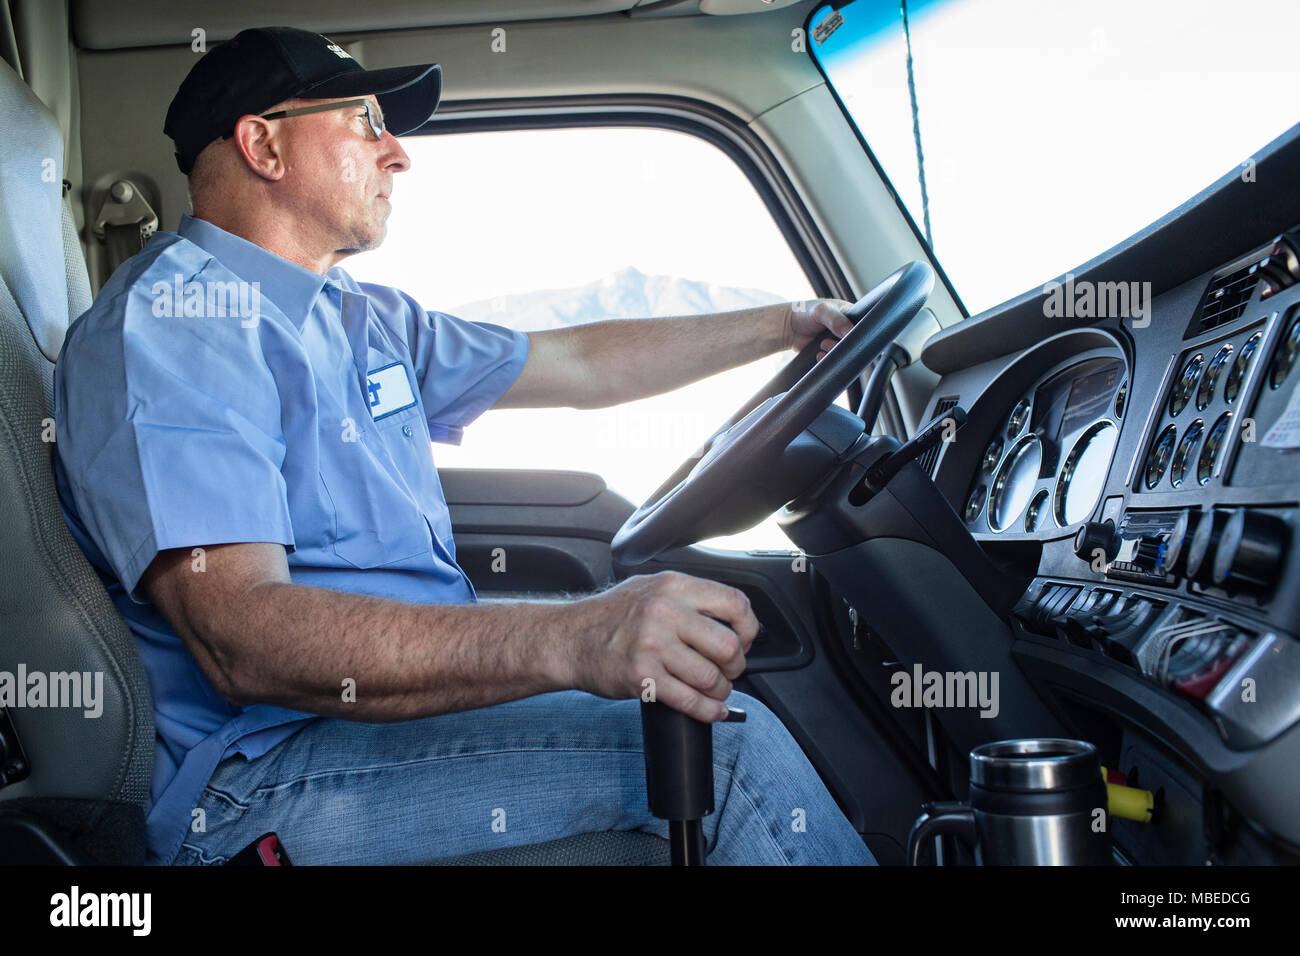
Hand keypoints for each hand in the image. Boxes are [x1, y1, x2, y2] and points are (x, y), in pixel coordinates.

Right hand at [569, 571, 759, 721]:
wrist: (568, 638)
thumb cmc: (610, 616)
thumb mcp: (651, 588)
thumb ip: (688, 597)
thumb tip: (730, 617)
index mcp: (673, 587)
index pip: (734, 603)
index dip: (749, 627)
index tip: (745, 639)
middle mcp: (665, 613)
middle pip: (729, 645)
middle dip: (737, 665)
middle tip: (729, 669)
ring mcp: (653, 647)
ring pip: (712, 677)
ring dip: (721, 690)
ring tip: (714, 689)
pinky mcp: (643, 678)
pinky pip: (690, 701)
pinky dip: (708, 711)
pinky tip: (710, 709)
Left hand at [786, 298, 854, 360]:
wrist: (789, 327)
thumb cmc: (806, 313)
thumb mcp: (821, 311)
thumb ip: (835, 319)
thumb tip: (850, 331)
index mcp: (852, 315)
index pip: (864, 326)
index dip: (857, 334)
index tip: (844, 336)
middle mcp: (848, 329)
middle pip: (855, 343)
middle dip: (842, 346)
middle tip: (827, 341)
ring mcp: (840, 341)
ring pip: (845, 353)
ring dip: (833, 353)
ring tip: (822, 345)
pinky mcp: (832, 352)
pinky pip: (836, 361)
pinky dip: (827, 360)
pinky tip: (819, 354)